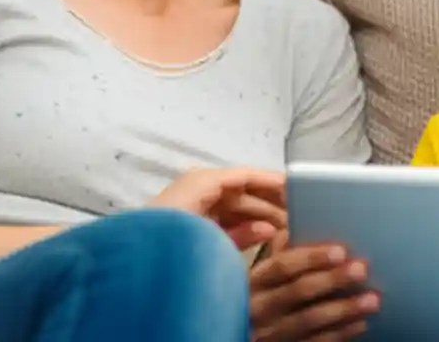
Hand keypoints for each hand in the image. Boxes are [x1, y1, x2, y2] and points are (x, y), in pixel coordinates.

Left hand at [148, 167, 285, 249]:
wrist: (139, 263)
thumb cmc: (176, 239)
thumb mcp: (213, 234)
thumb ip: (244, 231)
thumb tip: (270, 228)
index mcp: (203, 181)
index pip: (245, 175)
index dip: (272, 182)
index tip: (298, 190)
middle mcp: (199, 189)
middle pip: (242, 192)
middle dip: (269, 203)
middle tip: (298, 216)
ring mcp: (195, 207)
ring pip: (236, 208)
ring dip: (259, 218)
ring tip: (286, 229)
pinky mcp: (192, 225)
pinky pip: (225, 222)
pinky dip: (243, 229)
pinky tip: (263, 237)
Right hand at [250, 232, 379, 340]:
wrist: (247, 329)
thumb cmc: (260, 291)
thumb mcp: (260, 267)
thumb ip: (276, 246)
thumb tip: (295, 224)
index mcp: (253, 281)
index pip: (282, 266)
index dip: (311, 258)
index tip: (340, 251)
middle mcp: (259, 308)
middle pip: (298, 292)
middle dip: (332, 280)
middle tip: (361, 270)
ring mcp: (271, 333)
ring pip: (309, 321)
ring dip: (343, 310)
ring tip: (372, 300)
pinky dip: (340, 333)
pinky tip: (361, 323)